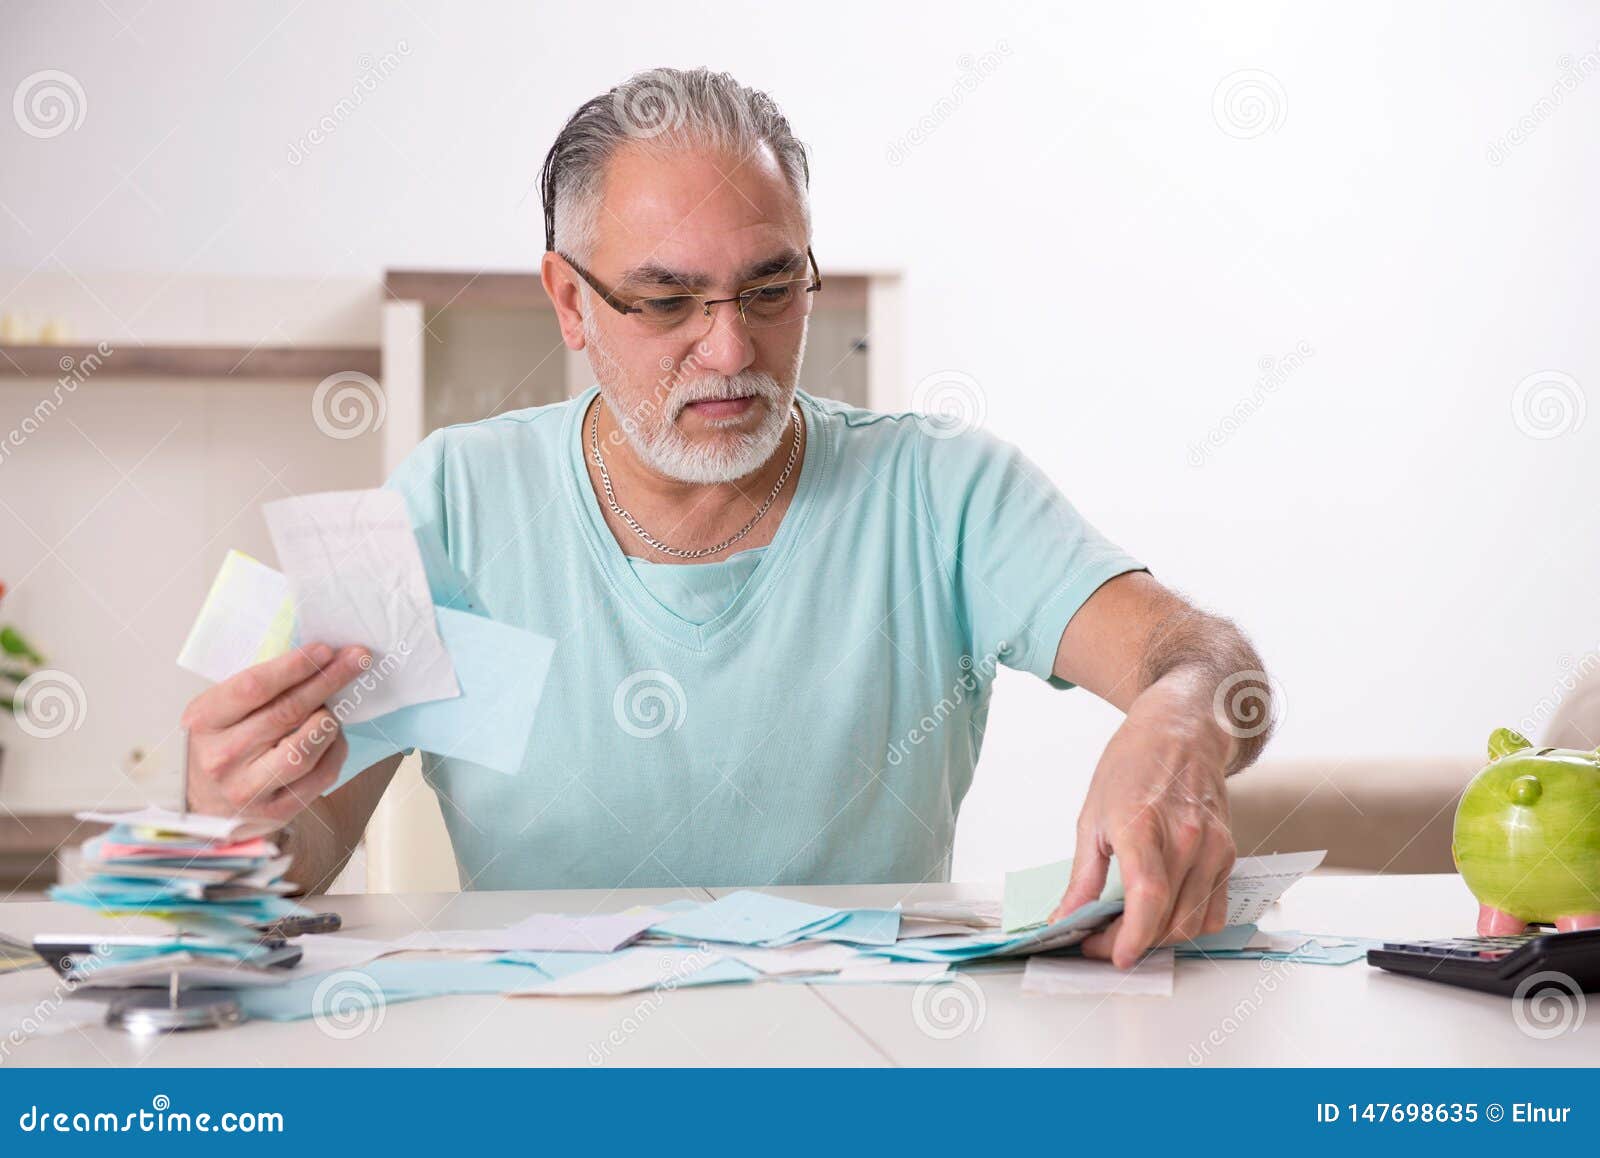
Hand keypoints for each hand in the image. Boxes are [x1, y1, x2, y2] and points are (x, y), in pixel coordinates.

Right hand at [181, 643, 369, 824]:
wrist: (203, 804)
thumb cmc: (220, 744)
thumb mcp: (220, 710)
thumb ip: (259, 687)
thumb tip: (317, 658)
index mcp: (204, 721)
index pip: (254, 687)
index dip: (295, 666)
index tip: (326, 650)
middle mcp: (222, 757)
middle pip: (287, 712)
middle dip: (329, 680)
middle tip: (357, 658)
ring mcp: (248, 788)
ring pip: (306, 748)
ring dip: (329, 720)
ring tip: (334, 708)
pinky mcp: (276, 811)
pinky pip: (321, 774)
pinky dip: (336, 749)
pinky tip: (333, 737)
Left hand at [1050, 672, 1237, 967]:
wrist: (1181, 731)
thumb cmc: (1132, 765)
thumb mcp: (1092, 816)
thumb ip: (1082, 877)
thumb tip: (1064, 918)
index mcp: (1144, 827)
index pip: (1147, 899)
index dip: (1130, 938)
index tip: (1111, 957)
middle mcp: (1186, 841)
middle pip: (1169, 920)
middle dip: (1134, 943)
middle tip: (1102, 940)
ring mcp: (1213, 849)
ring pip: (1195, 922)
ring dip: (1161, 938)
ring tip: (1130, 928)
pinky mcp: (1228, 854)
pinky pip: (1214, 908)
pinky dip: (1190, 923)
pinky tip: (1163, 914)